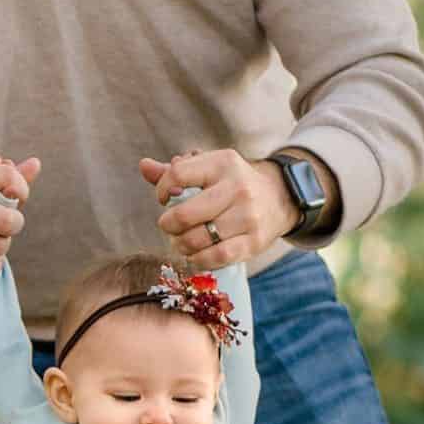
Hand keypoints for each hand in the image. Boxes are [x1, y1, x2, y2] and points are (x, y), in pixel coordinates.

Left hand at [137, 148, 293, 266]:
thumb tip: (144, 166)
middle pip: (184, 214)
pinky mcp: (254, 241)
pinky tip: (195, 256)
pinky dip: (199, 261)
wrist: (279, 197)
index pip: (177, 175)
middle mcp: (237, 187)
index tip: (163, 199)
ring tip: (181, 242)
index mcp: (222, 163)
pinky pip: (217, 258)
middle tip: (169, 226)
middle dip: (168, 225)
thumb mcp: (208, 168)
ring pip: (198, 239)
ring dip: (181, 245)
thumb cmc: (231, 183)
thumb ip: (174, 170)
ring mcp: (247, 216)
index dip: (161, 190)